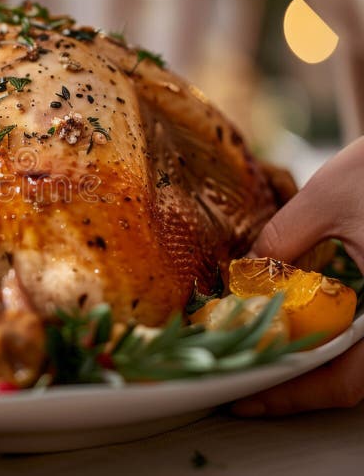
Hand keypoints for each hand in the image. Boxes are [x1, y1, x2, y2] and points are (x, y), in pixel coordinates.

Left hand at [232, 136, 363, 415]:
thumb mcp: (328, 197)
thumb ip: (282, 239)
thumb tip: (243, 273)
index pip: (344, 380)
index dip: (290, 394)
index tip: (244, 398)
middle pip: (352, 383)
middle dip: (294, 386)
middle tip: (244, 382)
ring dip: (313, 368)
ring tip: (262, 360)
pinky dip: (334, 345)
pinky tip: (299, 333)